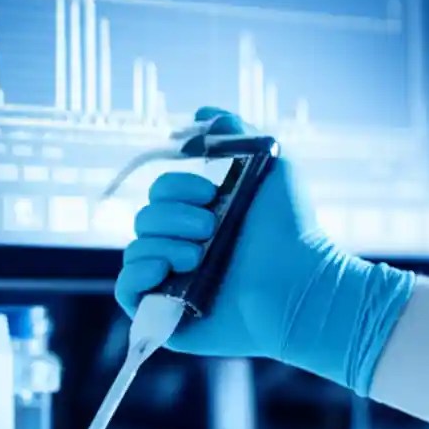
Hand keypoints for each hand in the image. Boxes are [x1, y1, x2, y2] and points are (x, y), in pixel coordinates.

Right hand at [114, 107, 415, 394]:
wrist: (303, 286)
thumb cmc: (294, 230)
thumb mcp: (272, 166)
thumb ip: (238, 134)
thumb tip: (203, 112)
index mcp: (199, 217)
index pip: (160, 191)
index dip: (178, 187)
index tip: (212, 194)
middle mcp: (181, 248)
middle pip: (144, 218)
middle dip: (175, 218)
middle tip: (211, 229)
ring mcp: (171, 283)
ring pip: (135, 250)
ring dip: (164, 246)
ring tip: (199, 258)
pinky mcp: (164, 316)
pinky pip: (125, 289)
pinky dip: (137, 274)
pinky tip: (165, 271)